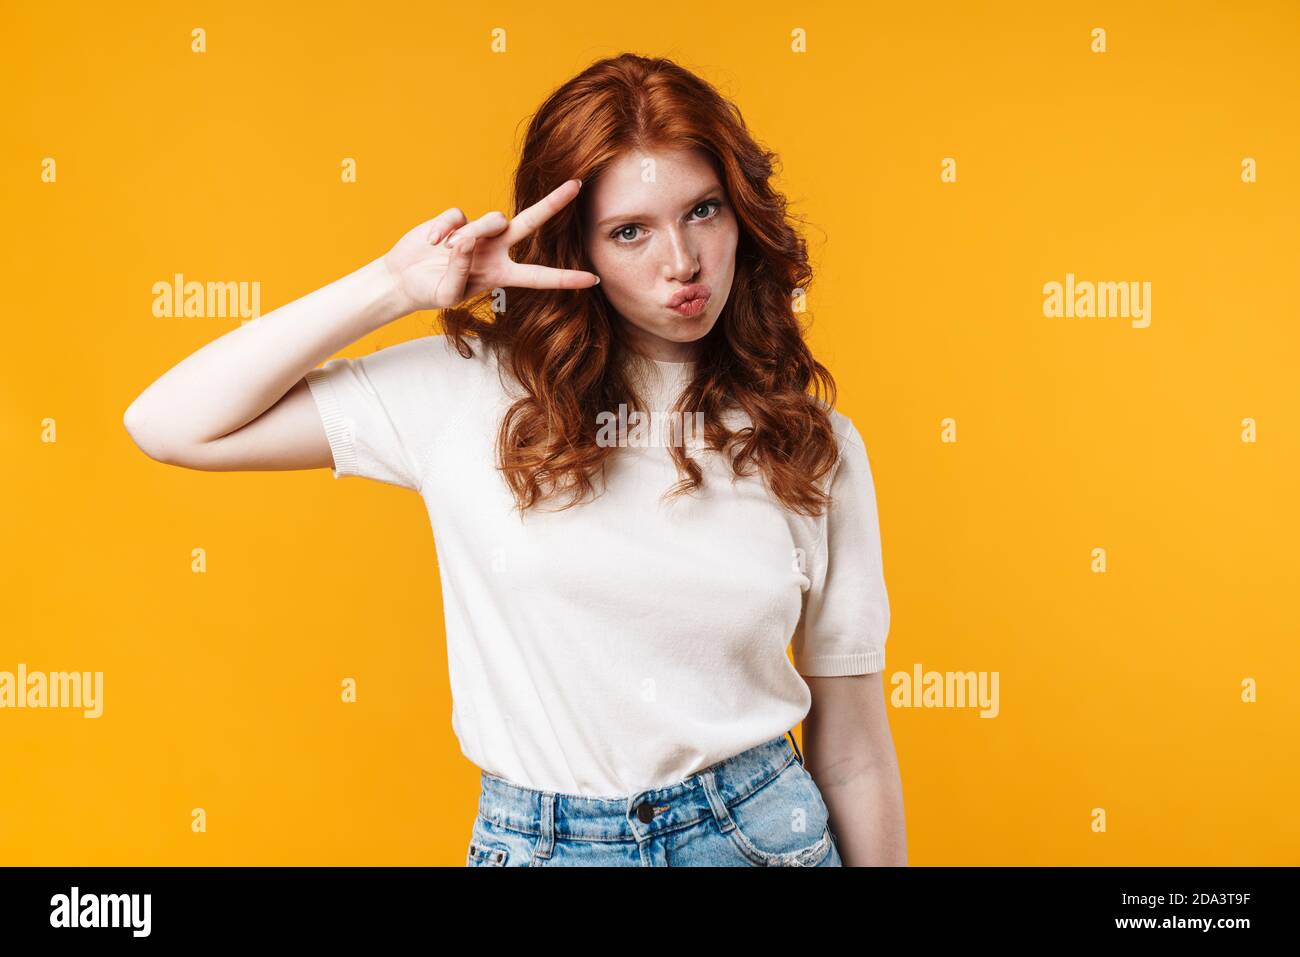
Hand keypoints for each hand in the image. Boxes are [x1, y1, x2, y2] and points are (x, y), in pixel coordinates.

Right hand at [381, 178, 599, 312]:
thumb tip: (466, 242)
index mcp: (501, 275)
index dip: (565, 278)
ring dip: (472, 234)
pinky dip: (442, 229)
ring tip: (447, 251)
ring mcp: (478, 233)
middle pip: (530, 223)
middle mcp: (495, 251)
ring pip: (490, 220)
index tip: (593, 280)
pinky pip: (457, 216)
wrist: (402, 278)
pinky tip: (430, 243)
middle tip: (577, 185)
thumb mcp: (448, 294)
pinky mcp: (457, 220)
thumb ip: (461, 272)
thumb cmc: (428, 291)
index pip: (539, 277)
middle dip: (553, 204)